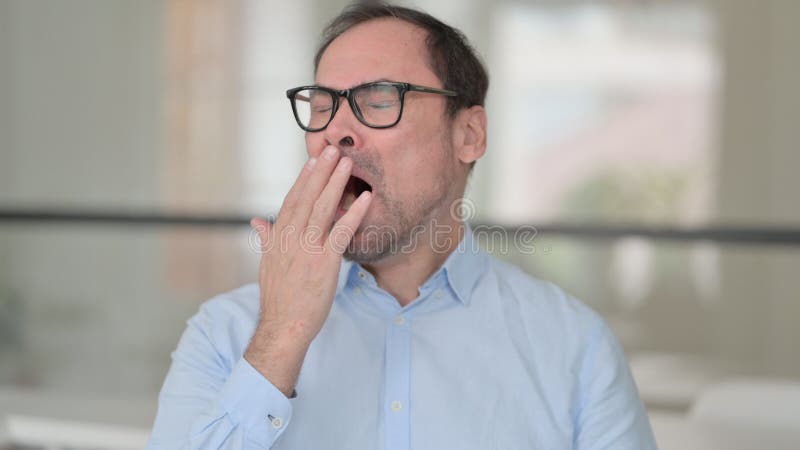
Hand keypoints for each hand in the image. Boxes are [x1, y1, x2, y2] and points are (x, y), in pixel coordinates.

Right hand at [244, 145, 370, 395]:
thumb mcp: (267, 265)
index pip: (291, 200)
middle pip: (307, 197)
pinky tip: (366, 199)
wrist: (283, 326)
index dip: (303, 179)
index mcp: (278, 237)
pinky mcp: (324, 262)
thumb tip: (258, 221)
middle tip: (334, 149)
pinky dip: (354, 213)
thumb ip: (266, 239)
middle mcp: (290, 238)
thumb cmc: (279, 299)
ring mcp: (307, 248)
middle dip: (321, 171)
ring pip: (322, 208)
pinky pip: (341, 232)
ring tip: (348, 163)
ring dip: (336, 183)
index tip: (313, 160)